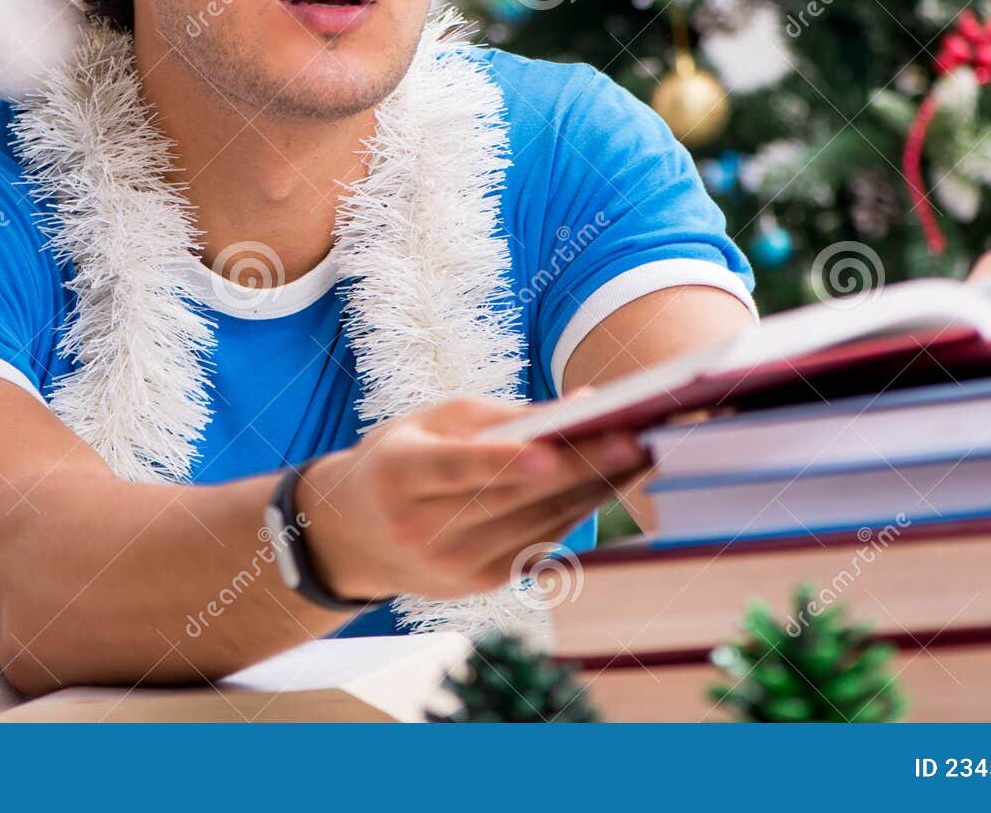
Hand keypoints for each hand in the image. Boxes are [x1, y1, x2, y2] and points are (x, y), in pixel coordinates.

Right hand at [294, 395, 648, 602]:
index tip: (552, 450)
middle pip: (511, 499)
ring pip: (536, 525)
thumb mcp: (431, 423)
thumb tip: (583, 406)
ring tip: (638, 457)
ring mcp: (450, 566)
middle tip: (632, 440)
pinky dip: (577, 513)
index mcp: (398, 475)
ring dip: (592, 491)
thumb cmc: (398, 459)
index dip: (503, 462)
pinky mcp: (479, 584)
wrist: (352, 535)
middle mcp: (420, 529)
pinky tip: (608, 485)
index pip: (456, 469)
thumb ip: (504, 416)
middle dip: (577, 469)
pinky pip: (539, 544)